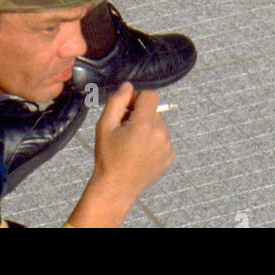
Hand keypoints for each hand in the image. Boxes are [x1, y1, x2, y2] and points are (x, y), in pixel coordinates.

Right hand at [67, 83, 174, 226]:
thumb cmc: (108, 158)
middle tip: (126, 129)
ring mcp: (167, 147)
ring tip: (133, 143)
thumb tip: (128, 86)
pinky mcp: (170, 157)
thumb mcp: (104, 125)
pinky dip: (154, 141)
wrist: (116, 188)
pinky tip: (141, 152)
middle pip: (154, 110)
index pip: (150, 95)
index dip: (137, 98)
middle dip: (141, 114)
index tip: (127, 110)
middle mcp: (160, 135)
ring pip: (160, 124)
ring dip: (148, 127)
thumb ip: (116, 101)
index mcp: (144, 125)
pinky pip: (164, 139)